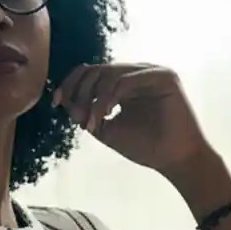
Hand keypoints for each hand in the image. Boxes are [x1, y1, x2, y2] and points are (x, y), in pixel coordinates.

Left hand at [53, 62, 210, 176]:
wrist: (174, 160)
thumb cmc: (146, 147)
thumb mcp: (106, 129)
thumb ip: (86, 113)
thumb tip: (62, 98)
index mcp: (126, 83)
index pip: (93, 72)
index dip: (71, 83)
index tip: (55, 101)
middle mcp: (138, 73)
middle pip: (97, 69)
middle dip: (80, 91)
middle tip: (78, 117)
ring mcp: (151, 72)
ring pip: (109, 73)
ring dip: (94, 98)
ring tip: (93, 123)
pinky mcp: (163, 76)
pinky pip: (126, 79)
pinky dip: (109, 97)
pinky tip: (106, 115)